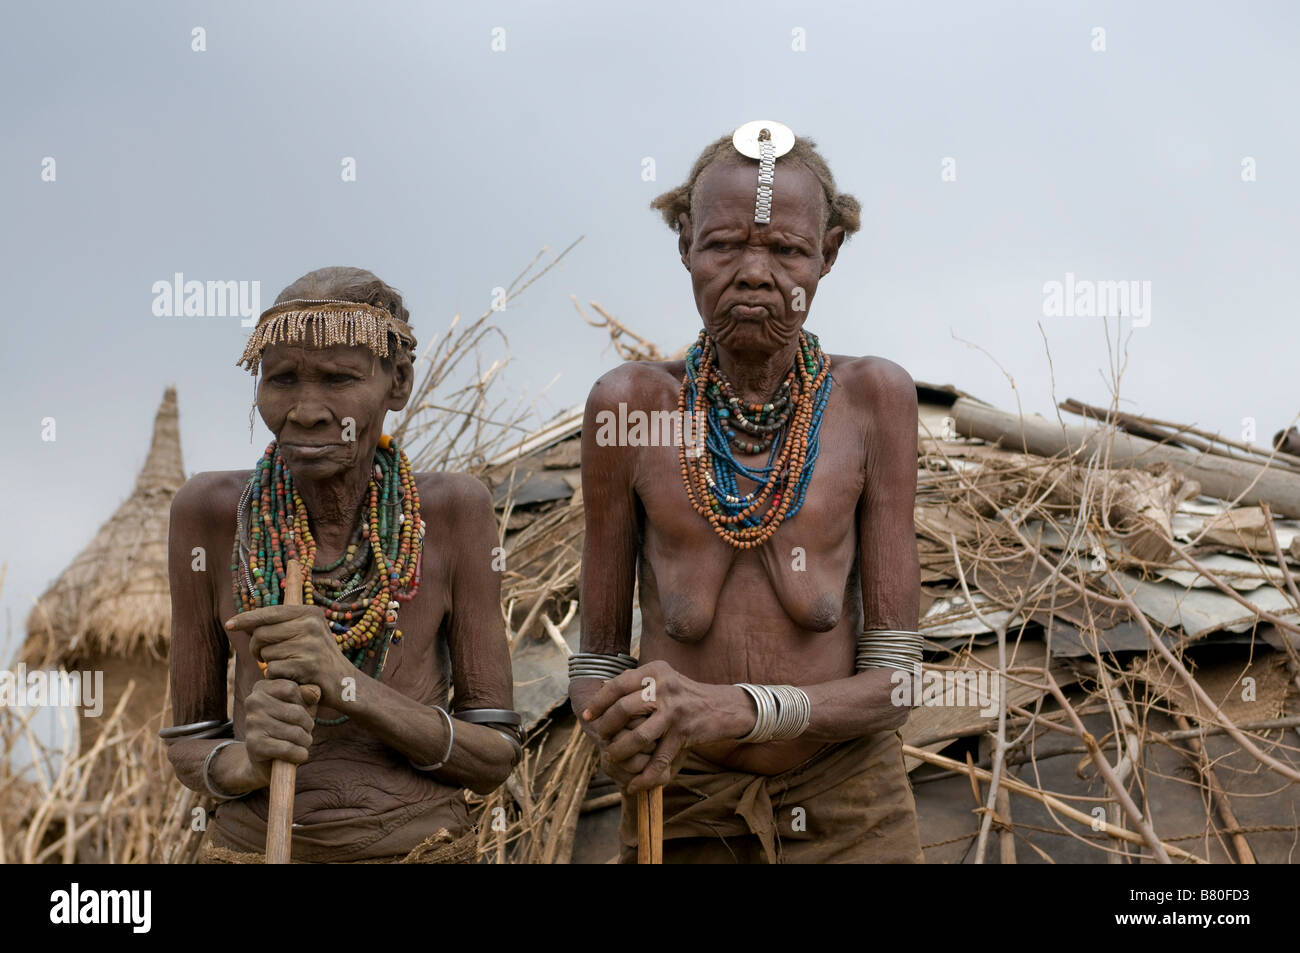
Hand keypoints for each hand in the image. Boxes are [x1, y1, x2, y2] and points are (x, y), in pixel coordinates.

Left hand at [225, 605, 351, 705]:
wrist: (344, 682)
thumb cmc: (317, 657)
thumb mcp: (308, 631)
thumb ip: (282, 622)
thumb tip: (246, 620)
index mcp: (310, 612)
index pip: (269, 613)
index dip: (246, 619)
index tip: (229, 624)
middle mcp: (311, 624)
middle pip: (261, 634)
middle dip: (256, 648)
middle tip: (265, 656)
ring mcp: (310, 644)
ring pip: (266, 654)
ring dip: (269, 664)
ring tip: (286, 666)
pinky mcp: (307, 665)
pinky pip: (273, 670)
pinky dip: (276, 677)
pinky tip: (290, 677)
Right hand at [243, 679, 320, 783]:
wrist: (264, 756)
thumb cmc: (286, 724)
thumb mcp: (299, 705)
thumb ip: (307, 695)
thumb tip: (314, 692)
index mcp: (261, 687)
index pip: (292, 689)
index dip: (304, 703)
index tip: (302, 712)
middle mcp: (253, 702)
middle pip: (296, 712)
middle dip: (308, 725)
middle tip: (306, 731)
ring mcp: (252, 723)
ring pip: (295, 732)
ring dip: (306, 740)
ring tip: (302, 742)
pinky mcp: (254, 744)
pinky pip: (287, 748)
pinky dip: (299, 753)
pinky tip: (300, 754)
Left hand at [578, 660, 750, 793]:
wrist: (724, 708)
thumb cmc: (686, 695)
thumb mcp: (664, 680)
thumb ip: (638, 683)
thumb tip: (601, 689)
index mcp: (655, 671)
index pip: (618, 685)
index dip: (598, 702)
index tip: (587, 716)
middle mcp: (664, 688)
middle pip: (623, 709)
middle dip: (607, 728)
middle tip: (600, 740)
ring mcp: (674, 711)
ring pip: (637, 737)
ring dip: (620, 752)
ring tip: (612, 759)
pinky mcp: (684, 733)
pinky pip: (659, 760)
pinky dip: (645, 777)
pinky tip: (635, 785)